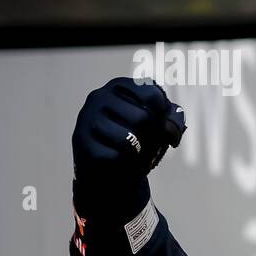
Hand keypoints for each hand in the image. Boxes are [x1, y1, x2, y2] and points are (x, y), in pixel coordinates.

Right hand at [72, 78, 185, 213]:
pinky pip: (115, 156)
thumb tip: (174, 124)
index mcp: (120, 86)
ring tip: (135, 152)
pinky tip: (119, 160)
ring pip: (128, 139)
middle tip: (150, 144)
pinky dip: (124, 164)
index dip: (164, 115)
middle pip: (143, 117)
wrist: (106, 169)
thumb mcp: (157, 124)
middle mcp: (100, 97)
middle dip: (153, 137)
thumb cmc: (135, 139)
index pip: (153, 94)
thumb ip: (172, 119)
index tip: (162, 125)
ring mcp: (87, 118)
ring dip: (139, 152)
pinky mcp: (81, 142)